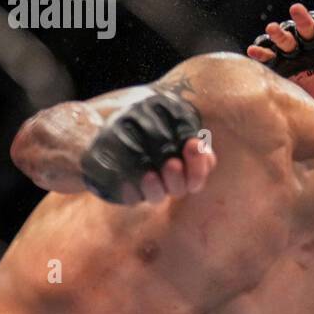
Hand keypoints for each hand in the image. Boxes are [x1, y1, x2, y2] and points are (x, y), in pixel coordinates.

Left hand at [80, 93, 215, 204]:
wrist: (110, 127)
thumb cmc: (142, 117)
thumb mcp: (161, 113)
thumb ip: (178, 124)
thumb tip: (190, 135)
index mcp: (187, 158)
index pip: (203, 167)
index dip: (201, 161)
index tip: (193, 144)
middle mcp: (172, 176)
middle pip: (187, 186)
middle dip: (184, 174)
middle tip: (173, 163)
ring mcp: (152, 186)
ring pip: (161, 196)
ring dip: (158, 187)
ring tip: (149, 174)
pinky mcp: (131, 191)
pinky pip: (133, 199)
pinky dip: (132, 192)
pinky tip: (127, 183)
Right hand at [247, 0, 313, 120]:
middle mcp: (313, 46)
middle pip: (308, 28)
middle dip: (303, 19)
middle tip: (297, 10)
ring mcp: (295, 54)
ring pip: (288, 39)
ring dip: (280, 33)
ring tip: (272, 29)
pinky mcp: (279, 65)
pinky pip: (270, 56)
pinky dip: (263, 52)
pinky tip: (255, 50)